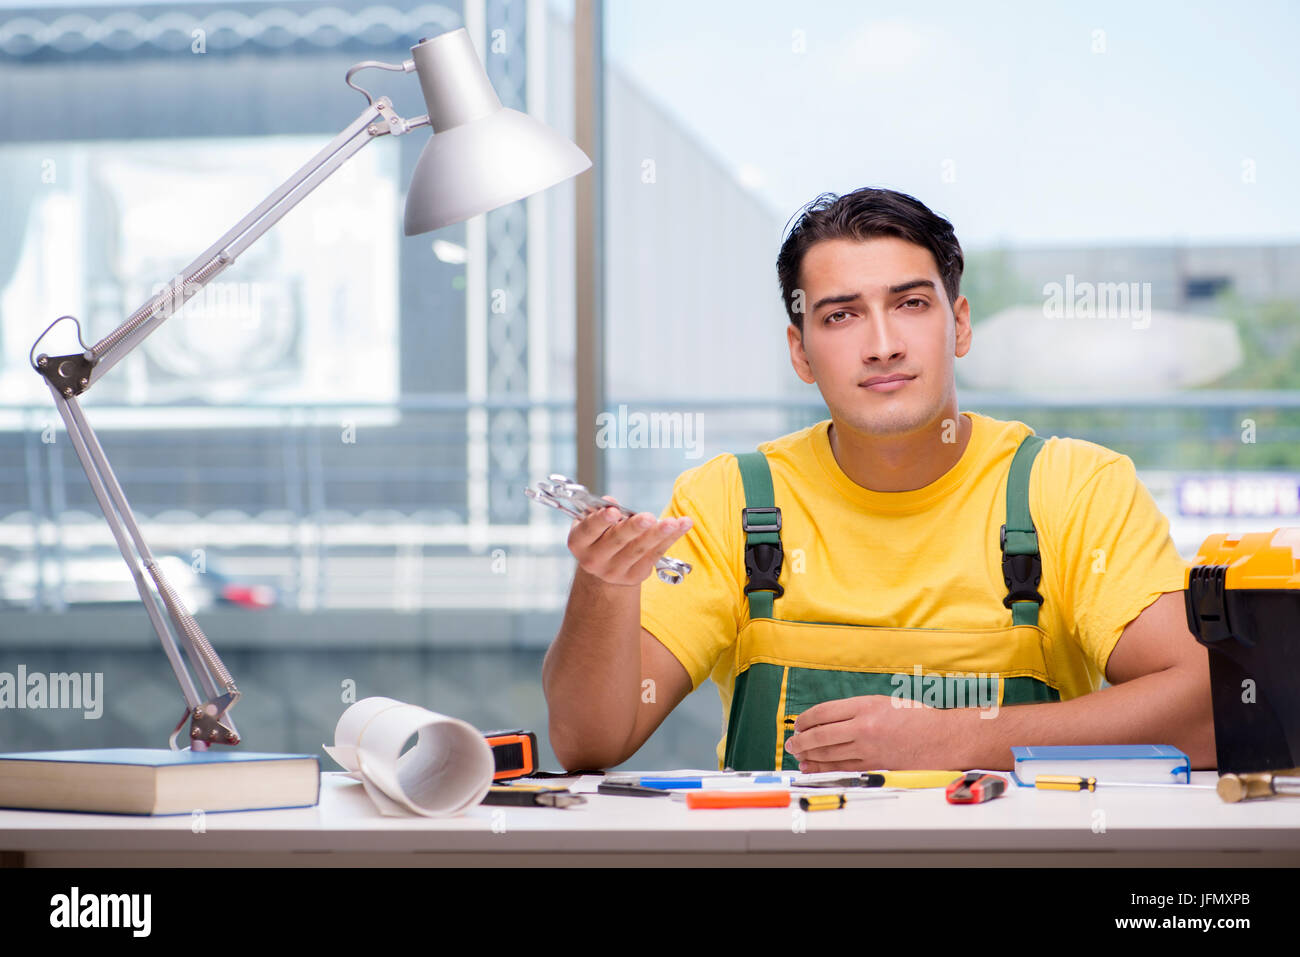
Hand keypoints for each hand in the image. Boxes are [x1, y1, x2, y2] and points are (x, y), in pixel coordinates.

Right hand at [566, 496, 691, 586]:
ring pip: (640, 549)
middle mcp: (594, 560)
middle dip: (634, 528)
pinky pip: (655, 554)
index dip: (600, 520)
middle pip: (617, 541)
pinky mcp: (636, 575)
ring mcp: (616, 571)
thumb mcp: (591, 523)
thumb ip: (598, 512)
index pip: (589, 530)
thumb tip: (609, 502)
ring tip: (672, 522)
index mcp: (579, 543)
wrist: (604, 570)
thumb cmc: (598, 536)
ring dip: (658, 534)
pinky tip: (683, 524)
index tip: (614, 511)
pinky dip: (671, 538)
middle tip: (648, 517)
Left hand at [784, 694, 947, 770]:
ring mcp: (869, 749)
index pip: (823, 712)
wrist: (943, 739)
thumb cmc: (916, 718)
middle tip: (791, 742)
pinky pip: (843, 768)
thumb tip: (826, 719)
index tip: (798, 723)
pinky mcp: (875, 766)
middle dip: (801, 740)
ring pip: (829, 753)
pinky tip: (814, 767)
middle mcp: (864, 727)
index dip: (805, 719)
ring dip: (809, 755)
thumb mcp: (884, 702)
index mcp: (865, 706)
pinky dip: (825, 768)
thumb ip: (856, 710)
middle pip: (821, 734)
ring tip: (798, 755)